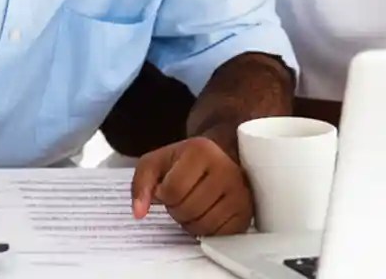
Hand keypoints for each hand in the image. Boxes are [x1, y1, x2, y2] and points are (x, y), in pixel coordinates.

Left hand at [130, 136, 252, 235]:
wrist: (221, 158)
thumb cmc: (186, 162)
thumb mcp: (157, 163)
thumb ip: (141, 184)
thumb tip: (138, 212)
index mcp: (201, 151)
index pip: (172, 190)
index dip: (163, 195)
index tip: (167, 187)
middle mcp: (227, 169)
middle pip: (188, 210)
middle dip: (176, 209)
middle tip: (181, 198)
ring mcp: (241, 192)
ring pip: (204, 225)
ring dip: (190, 223)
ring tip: (193, 206)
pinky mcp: (247, 213)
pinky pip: (219, 235)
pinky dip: (207, 231)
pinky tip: (207, 215)